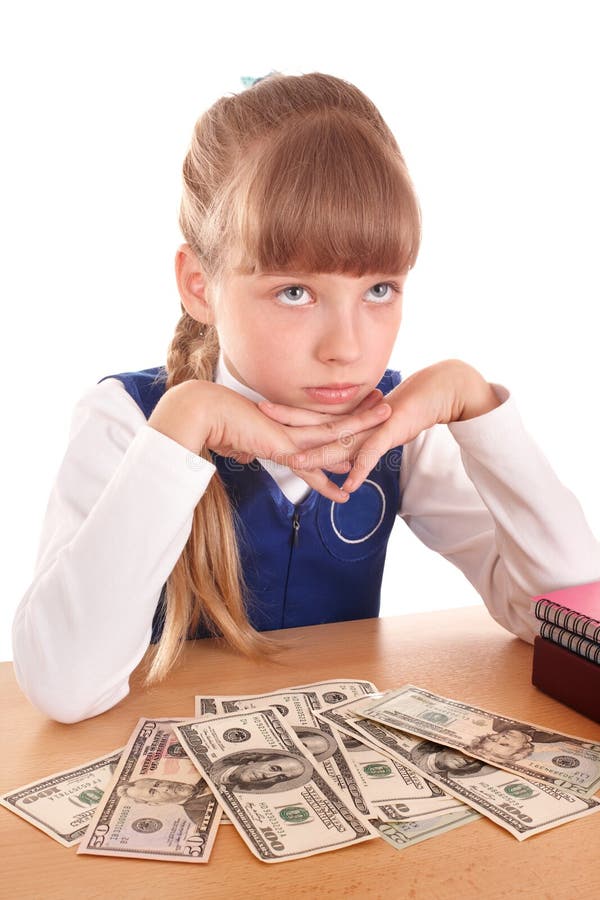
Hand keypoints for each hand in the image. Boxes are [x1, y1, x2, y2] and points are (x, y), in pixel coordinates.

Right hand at [148, 380, 391, 502]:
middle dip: (361, 414)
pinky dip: (337, 469)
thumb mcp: (234, 440)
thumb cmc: (213, 424)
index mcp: (284, 424)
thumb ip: (245, 447)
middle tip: (383, 403)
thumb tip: (246, 454)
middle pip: (335, 420)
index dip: (339, 420)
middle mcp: (292, 426)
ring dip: (363, 425)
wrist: (203, 414)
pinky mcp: (285, 446)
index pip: (319, 423)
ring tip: (388, 418)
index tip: (356, 414)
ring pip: (335, 430)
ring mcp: (291, 435)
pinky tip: (351, 486)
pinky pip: (318, 457)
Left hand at [259, 360, 500, 492]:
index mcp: (347, 419)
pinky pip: (371, 455)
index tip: (263, 408)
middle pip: (316, 424)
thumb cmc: (406, 406)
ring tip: (295, 463)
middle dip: (288, 421)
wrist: (435, 391)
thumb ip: (358, 440)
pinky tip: (349, 484)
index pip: (311, 417)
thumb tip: (345, 454)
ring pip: (338, 443)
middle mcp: (354, 422)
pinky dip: (360, 469)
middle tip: (260, 412)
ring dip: (317, 455)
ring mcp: (370, 428)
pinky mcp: (389, 434)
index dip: (287, 414)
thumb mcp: (375, 425)